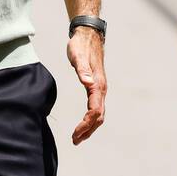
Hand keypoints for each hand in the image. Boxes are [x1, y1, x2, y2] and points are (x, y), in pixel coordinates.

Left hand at [66, 26, 105, 144]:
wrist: (88, 35)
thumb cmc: (81, 45)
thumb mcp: (77, 56)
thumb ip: (82, 70)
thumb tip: (87, 83)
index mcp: (98, 84)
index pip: (94, 111)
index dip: (85, 124)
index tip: (75, 134)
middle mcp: (101, 88)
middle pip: (98, 116)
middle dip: (88, 130)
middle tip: (75, 141)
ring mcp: (100, 88)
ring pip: (99, 114)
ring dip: (90, 127)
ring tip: (78, 137)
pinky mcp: (97, 87)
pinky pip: (96, 107)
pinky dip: (90, 119)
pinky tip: (84, 123)